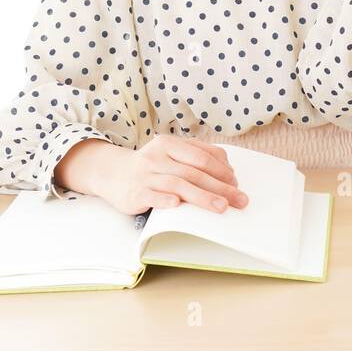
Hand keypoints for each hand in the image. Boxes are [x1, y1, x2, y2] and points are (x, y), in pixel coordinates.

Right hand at [97, 136, 248, 216]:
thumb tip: (228, 168)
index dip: (221, 169)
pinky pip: (151, 196)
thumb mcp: (171, 153)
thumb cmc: (151, 165)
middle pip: (194, 172)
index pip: (201, 155)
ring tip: (222, 207)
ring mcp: (145, 174)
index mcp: (169, 143)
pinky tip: (177, 204)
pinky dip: (164, 199)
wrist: (112, 173)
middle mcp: (157, 156)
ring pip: (177, 184)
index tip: (236, 182)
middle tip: (239, 199)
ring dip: (202, 197)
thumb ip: (197, 155)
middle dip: (220, 186)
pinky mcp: (134, 192)